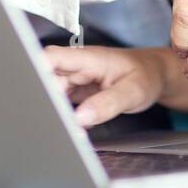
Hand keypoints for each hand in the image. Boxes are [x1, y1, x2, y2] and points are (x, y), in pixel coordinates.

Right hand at [44, 45, 166, 127]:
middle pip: (45, 79)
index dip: (36, 71)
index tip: (33, 92)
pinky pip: (61, 105)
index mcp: (88, 58)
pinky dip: (64, 118)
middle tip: (53, 121)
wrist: (154, 76)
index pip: (53, 58)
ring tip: (67, 129)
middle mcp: (76, 67)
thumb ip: (108, 104)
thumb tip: (80, 118)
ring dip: (54, 112)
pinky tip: (74, 129)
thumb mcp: (134, 91)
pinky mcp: (76, 93)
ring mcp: (74, 80)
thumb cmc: (146, 76)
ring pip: (51, 94)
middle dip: (44, 100)